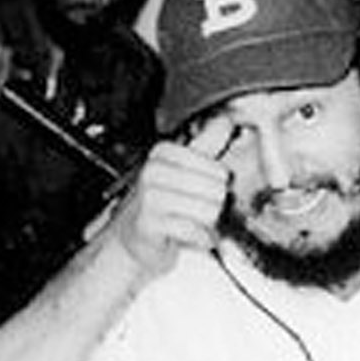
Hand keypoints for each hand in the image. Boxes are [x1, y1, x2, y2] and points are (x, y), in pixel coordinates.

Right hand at [108, 114, 233, 276]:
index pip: (217, 169)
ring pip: (207, 210)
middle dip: (214, 205)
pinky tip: (190, 236)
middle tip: (199, 210)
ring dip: (206, 223)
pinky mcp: (149, 224)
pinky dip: (198, 238)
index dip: (219, 185)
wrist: (133, 239)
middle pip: (215, 189)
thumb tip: (225, 121)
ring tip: (193, 222)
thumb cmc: (159, 206)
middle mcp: (154, 171)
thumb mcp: (183, 170)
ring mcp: (150, 197)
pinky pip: (192, 230)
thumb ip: (206, 146)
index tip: (206, 190)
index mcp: (164, 153)